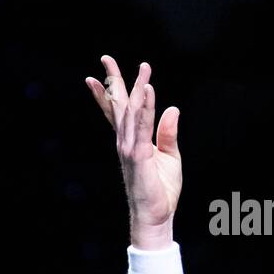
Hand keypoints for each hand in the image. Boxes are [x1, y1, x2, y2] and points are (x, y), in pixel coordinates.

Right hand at [86, 57, 181, 232]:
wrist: (155, 216)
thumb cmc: (161, 189)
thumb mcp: (169, 156)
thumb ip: (168, 133)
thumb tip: (173, 109)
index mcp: (131, 141)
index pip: (118, 112)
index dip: (109, 92)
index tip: (100, 73)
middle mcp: (126, 141)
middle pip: (119, 105)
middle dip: (113, 81)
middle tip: (106, 57)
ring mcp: (130, 148)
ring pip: (132, 111)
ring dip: (135, 87)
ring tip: (141, 68)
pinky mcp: (139, 155)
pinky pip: (143, 126)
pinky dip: (146, 107)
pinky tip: (148, 90)